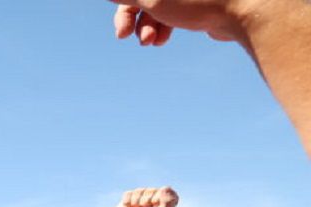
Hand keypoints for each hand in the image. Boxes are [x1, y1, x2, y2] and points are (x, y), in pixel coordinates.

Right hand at [110, 186, 178, 206]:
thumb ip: (169, 202)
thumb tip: (164, 188)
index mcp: (168, 198)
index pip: (164, 191)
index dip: (158, 201)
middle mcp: (156, 195)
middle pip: (150, 190)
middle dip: (146, 202)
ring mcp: (143, 195)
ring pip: (139, 191)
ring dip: (136, 203)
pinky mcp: (131, 196)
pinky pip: (129, 193)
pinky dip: (127, 202)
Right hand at [112, 1, 244, 45]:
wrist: (249, 10)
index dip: (122, 2)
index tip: (118, 23)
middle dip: (132, 14)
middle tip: (123, 35)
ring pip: (159, 1)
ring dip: (147, 23)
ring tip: (150, 42)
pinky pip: (175, 7)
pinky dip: (164, 23)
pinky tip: (160, 41)